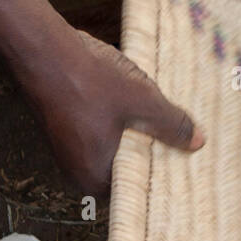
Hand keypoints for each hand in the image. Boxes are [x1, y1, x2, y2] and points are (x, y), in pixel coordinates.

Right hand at [18, 29, 204, 196]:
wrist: (43, 49)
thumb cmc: (87, 81)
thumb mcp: (143, 103)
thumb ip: (172, 125)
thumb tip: (197, 143)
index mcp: (94, 177)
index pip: (139, 191)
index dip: (165, 176)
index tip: (191, 167)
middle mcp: (79, 170)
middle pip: (130, 169)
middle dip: (156, 153)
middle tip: (188, 142)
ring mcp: (71, 148)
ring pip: (118, 148)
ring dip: (141, 135)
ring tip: (170, 122)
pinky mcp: (68, 126)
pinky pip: (105, 132)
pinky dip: (124, 122)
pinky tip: (141, 105)